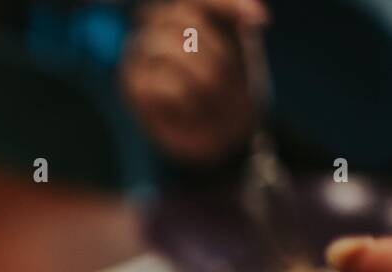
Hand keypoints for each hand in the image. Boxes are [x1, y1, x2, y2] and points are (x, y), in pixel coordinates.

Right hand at [120, 0, 266, 164]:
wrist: (218, 136)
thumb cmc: (228, 90)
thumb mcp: (241, 51)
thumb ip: (237, 24)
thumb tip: (254, 16)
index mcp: (182, 15)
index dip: (228, 4)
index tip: (260, 21)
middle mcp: (156, 30)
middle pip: (183, 17)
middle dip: (216, 50)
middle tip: (228, 79)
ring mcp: (140, 58)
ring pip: (173, 50)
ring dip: (204, 78)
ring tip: (211, 97)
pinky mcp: (133, 87)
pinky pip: (165, 85)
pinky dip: (187, 101)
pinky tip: (190, 110)